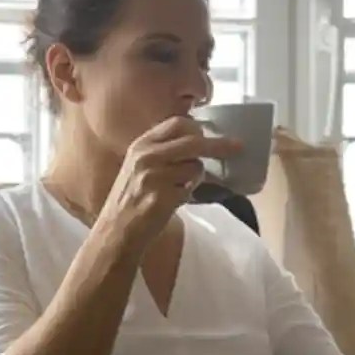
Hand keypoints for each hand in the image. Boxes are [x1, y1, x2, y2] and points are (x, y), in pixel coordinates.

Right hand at [96, 116, 242, 251]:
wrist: (116, 230)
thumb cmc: (130, 198)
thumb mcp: (138, 165)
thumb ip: (162, 150)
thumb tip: (197, 140)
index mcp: (141, 145)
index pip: (177, 124)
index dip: (198, 127)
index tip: (210, 133)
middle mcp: (146, 156)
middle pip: (194, 142)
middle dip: (219, 145)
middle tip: (238, 147)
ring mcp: (154, 177)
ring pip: (195, 167)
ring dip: (194, 178)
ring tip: (176, 189)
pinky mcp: (162, 197)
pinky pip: (190, 189)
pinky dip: (187, 194)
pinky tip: (171, 202)